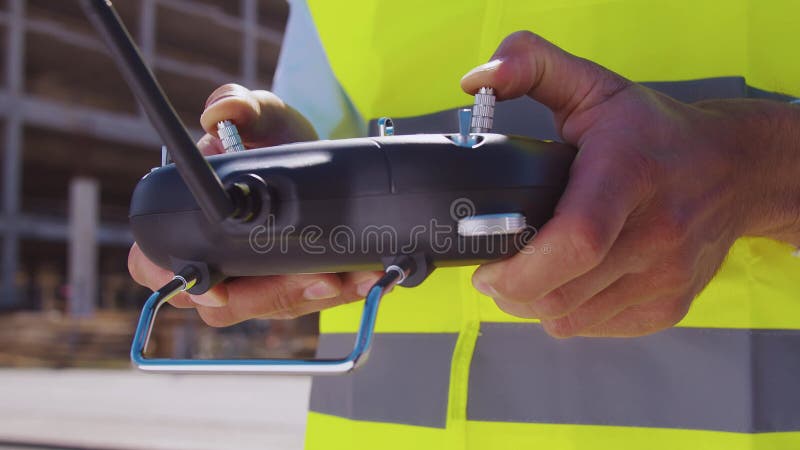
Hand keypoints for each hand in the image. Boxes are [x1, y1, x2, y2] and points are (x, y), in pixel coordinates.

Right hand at [128, 84, 382, 325]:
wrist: (313, 154)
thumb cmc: (272, 136)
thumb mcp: (261, 113)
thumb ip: (240, 105)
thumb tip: (221, 114)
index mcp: (185, 220)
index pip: (157, 266)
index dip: (179, 284)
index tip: (219, 290)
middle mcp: (214, 258)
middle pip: (226, 305)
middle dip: (274, 296)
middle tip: (317, 279)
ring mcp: (253, 277)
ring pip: (274, 306)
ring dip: (313, 296)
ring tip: (348, 278)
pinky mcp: (291, 283)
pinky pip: (309, 300)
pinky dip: (340, 292)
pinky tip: (365, 278)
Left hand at [461, 31, 799, 337]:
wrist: (737, 171)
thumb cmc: (655, 132)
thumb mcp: (595, 87)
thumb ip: (533, 67)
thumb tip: (475, 80)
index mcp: (629, 174)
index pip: (578, 239)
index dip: (519, 268)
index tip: (487, 266)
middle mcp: (656, 232)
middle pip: (561, 294)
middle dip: (510, 291)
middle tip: (495, 272)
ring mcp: (667, 276)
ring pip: (570, 319)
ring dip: (534, 304)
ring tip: (528, 273)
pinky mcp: (670, 305)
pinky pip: (594, 328)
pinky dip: (568, 312)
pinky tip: (569, 281)